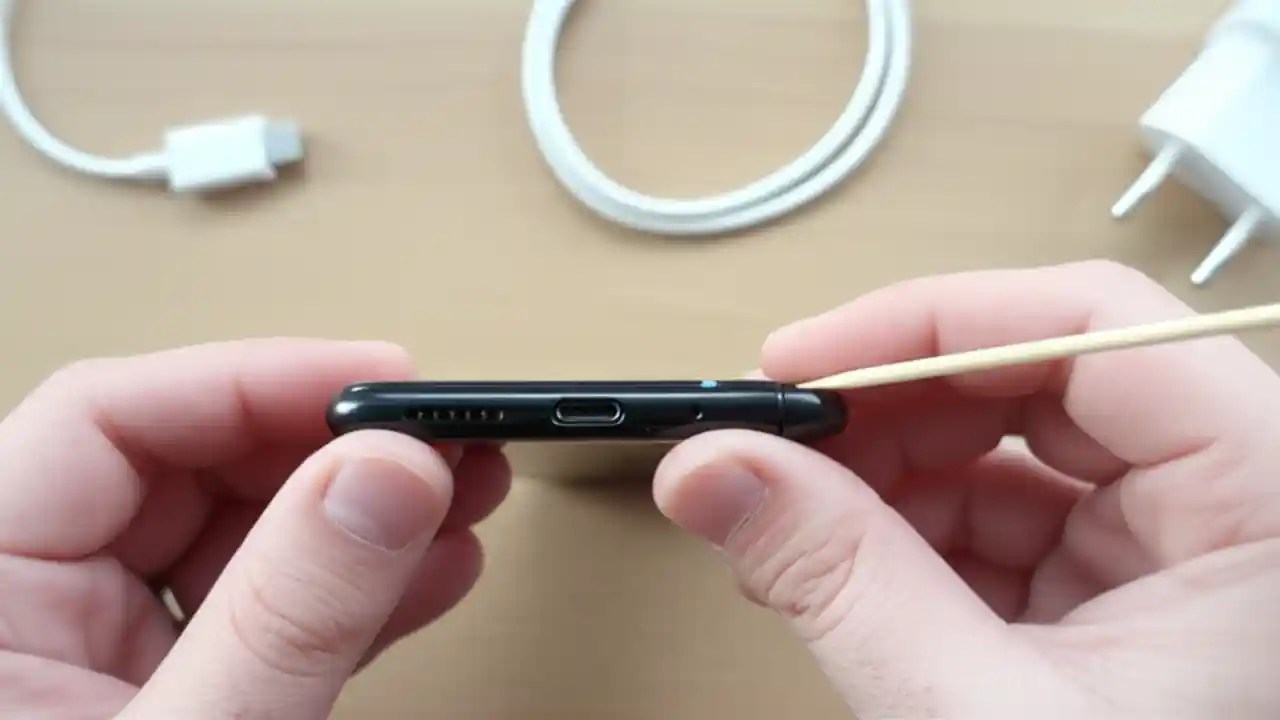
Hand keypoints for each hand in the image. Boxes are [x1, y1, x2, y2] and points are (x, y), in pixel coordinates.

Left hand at [0, 340, 510, 717]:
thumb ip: (285, 617)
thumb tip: (385, 478)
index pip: (102, 422)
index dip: (250, 382)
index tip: (375, 383)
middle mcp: (32, 612)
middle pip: (189, 468)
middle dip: (334, 450)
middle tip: (439, 443)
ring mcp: (102, 658)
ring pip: (244, 538)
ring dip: (367, 514)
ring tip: (464, 494)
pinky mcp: (172, 698)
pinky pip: (269, 614)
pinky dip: (356, 591)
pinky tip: (432, 566)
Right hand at [654, 261, 1279, 718]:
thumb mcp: (976, 717)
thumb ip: (837, 579)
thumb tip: (717, 470)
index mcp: (1269, 503)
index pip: (1094, 325)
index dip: (931, 323)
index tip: (806, 362)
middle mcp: (1242, 511)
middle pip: (1046, 380)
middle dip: (894, 414)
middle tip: (779, 446)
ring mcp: (1188, 556)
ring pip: (1019, 456)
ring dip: (893, 483)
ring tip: (795, 523)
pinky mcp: (1134, 603)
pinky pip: (1012, 528)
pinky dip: (918, 542)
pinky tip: (848, 568)